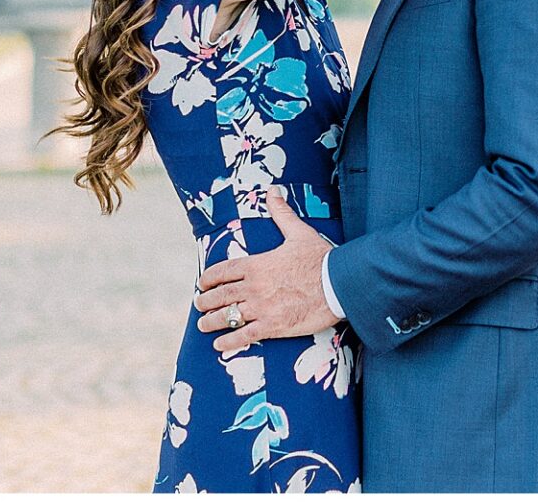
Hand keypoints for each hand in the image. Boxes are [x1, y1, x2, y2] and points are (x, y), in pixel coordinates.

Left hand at [194, 193, 336, 352]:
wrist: (339, 284)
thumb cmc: (320, 258)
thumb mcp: (299, 232)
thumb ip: (281, 213)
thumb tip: (272, 192)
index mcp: (257, 264)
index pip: (224, 271)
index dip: (208, 278)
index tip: (202, 283)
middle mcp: (254, 287)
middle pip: (221, 295)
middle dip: (206, 300)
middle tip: (199, 304)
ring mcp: (262, 308)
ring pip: (227, 316)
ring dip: (211, 321)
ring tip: (203, 324)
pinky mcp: (272, 326)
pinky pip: (244, 336)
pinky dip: (229, 342)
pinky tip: (219, 345)